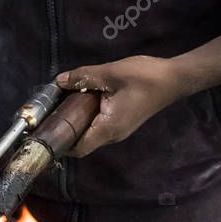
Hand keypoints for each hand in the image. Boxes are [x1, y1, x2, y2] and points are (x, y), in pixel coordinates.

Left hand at [56, 55, 184, 156]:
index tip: (44, 130)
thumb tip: (59, 81)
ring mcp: (118, 130)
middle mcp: (112, 136)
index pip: (78, 148)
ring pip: (90, 134)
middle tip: (49, 114)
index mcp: (108, 129)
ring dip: (76, 123)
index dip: (59, 143)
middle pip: (82, 142)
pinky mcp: (122, 122)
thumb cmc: (146, 77)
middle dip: (64, 131)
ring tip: (61, 106)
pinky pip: (98, 126)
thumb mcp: (111, 73)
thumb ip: (84, 77)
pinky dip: (87, 118)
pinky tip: (80, 101)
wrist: (176, 78)